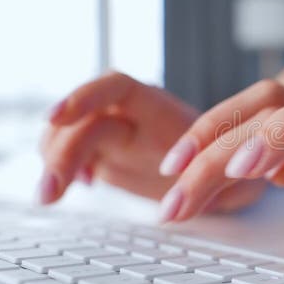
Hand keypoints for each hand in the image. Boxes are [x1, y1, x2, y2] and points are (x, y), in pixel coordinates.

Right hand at [39, 72, 264, 213]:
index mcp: (160, 107)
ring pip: (69, 136)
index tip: (57, 118)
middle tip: (48, 194)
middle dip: (60, 153)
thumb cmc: (235, 155)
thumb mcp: (234, 159)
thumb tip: (201, 183)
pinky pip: (72, 156)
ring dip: (53, 163)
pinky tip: (67, 190)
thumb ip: (217, 166)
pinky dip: (64, 171)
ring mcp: (118, 133)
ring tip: (49, 196)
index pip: (116, 87)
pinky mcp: (108, 154)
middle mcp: (133, 114)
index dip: (85, 97)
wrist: (232, 167)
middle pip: (84, 121)